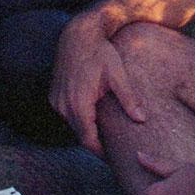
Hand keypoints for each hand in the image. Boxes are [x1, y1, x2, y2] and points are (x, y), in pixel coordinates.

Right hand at [49, 13, 145, 155]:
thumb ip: (129, 99)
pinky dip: (79, 118)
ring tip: (106, 134)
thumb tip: (142, 119)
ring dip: (87, 130)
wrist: (77, 34)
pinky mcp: (53, 95)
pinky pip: (67, 114)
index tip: (114, 159)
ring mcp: (55, 100)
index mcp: (79, 104)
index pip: (88, 140)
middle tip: (114, 150)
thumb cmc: (100, 52)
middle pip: (80, 135)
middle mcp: (63, 105)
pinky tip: (94, 116)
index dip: (101, 153)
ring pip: (73, 125)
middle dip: (96, 143)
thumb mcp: (118, 75)